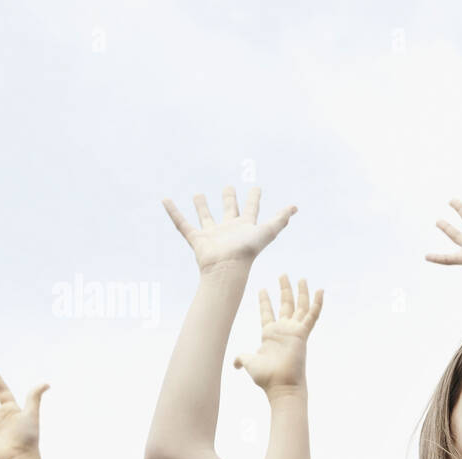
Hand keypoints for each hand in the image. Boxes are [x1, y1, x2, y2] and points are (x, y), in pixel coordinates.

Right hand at [163, 186, 296, 272]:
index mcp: (246, 227)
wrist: (228, 268)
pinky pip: (182, 224)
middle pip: (229, 211)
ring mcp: (212, 235)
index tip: (256, 187)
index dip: (254, 198)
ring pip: (206, 217)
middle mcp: (229, 230)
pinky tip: (165, 200)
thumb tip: (296, 207)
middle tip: (229, 187)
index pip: (251, 209)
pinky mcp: (197, 240)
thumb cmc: (248, 251)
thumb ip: (280, 219)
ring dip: (202, 206)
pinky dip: (173, 212)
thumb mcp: (267, 231)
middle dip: (230, 199)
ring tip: (198, 194)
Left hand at [233, 275, 322, 394]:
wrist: (280, 385)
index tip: (262, 288)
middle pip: (285, 304)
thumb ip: (241, 358)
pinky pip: (312, 316)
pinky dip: (317, 304)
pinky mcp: (302, 334)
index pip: (267, 312)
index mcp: (270, 334)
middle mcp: (283, 330)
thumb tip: (235, 363)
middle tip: (283, 275)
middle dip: (284, 289)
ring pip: (300, 307)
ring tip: (301, 278)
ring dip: (301, 292)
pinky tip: (320, 291)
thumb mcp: (249, 363)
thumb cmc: (266, 377)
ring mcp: (294, 331)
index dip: (265, 301)